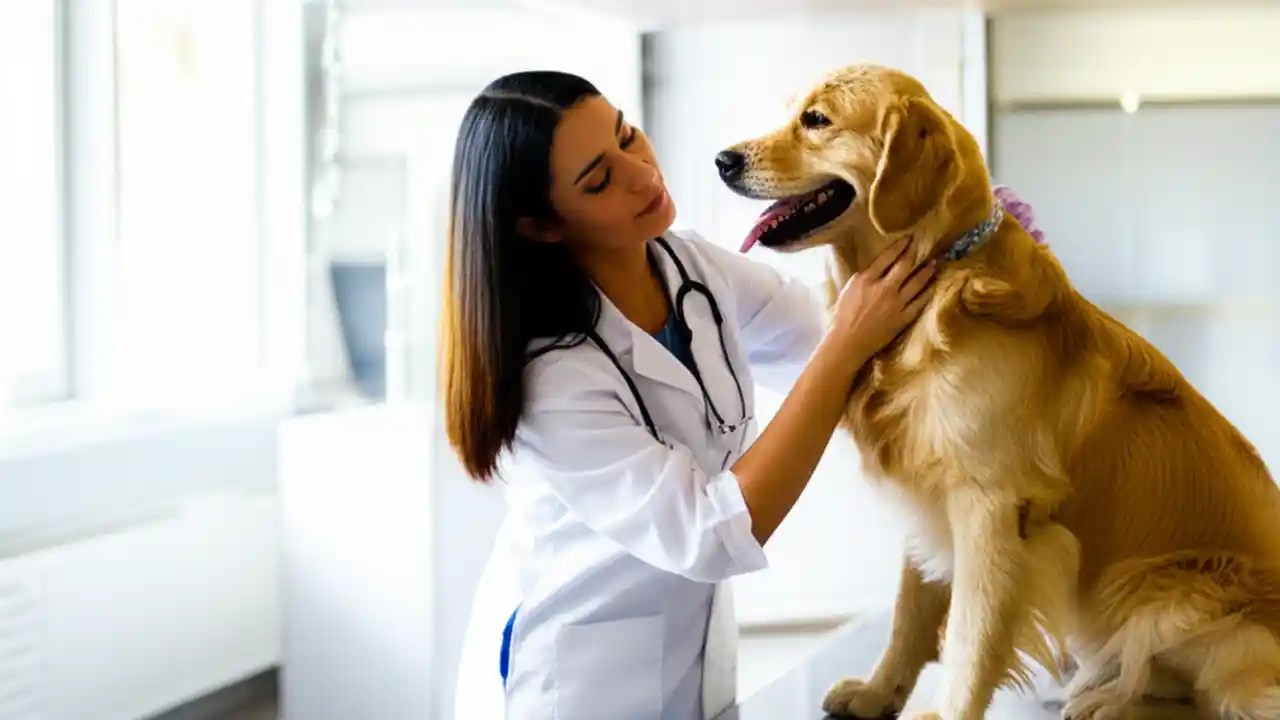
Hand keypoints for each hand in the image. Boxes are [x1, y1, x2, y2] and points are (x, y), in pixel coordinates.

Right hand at [828, 236, 935, 361]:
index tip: (908, 239)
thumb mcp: (850, 288)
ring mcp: (896, 303)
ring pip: (917, 282)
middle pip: (905, 266)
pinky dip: (927, 292)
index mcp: (867, 279)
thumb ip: (865, 276)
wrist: (849, 341)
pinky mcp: (903, 317)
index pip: (887, 256)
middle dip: (915, 253)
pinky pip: (920, 302)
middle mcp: (884, 288)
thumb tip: (880, 265)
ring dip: (927, 271)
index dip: (900, 245)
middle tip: (922, 246)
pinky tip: (932, 286)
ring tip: (934, 263)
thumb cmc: (844, 315)